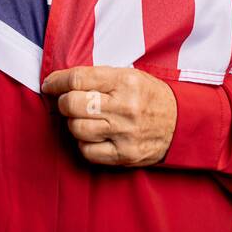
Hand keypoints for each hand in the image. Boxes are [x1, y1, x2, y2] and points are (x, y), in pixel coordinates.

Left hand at [40, 66, 177, 166]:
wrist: (182, 123)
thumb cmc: (150, 96)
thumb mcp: (131, 76)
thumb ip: (99, 78)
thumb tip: (62, 82)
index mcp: (125, 81)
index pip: (78, 79)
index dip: (57, 81)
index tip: (49, 84)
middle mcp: (125, 107)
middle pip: (73, 104)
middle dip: (63, 102)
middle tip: (67, 102)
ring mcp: (125, 133)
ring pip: (77, 128)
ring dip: (73, 123)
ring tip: (83, 119)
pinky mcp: (125, 155)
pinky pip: (88, 151)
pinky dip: (84, 144)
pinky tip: (92, 136)